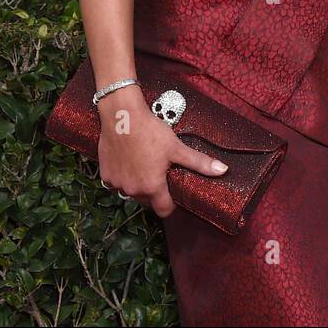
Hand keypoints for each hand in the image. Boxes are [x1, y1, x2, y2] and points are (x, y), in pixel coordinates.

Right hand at [96, 84, 228, 217]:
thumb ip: (198, 162)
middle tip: (160, 173)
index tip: (173, 193)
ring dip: (138, 184)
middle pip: (147, 201)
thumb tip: (223, 170)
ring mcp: (117, 184)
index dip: (171, 204)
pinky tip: (129, 161)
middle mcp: (133, 190)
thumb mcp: (176, 147)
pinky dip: (123, 176)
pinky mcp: (105, 176)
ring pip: (131, 192)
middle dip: (155, 192)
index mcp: (152, 187)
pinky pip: (116, 183)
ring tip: (145, 164)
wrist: (122, 116)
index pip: (164, 210)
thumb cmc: (150, 131)